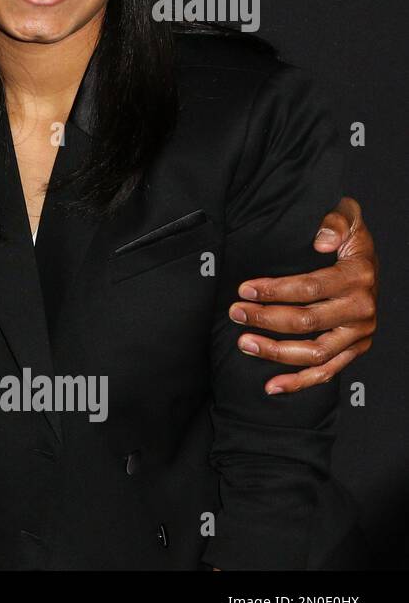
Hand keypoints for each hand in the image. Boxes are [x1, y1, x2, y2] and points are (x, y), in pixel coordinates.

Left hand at [230, 197, 376, 393]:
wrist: (367, 259)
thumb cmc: (348, 237)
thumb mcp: (348, 217)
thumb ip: (335, 221)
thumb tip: (321, 239)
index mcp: (358, 277)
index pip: (309, 288)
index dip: (274, 291)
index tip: (244, 290)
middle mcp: (362, 309)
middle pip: (307, 322)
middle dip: (265, 319)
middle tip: (235, 312)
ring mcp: (359, 334)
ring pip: (314, 353)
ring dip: (275, 352)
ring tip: (243, 343)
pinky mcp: (354, 350)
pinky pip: (327, 372)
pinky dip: (299, 383)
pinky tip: (271, 386)